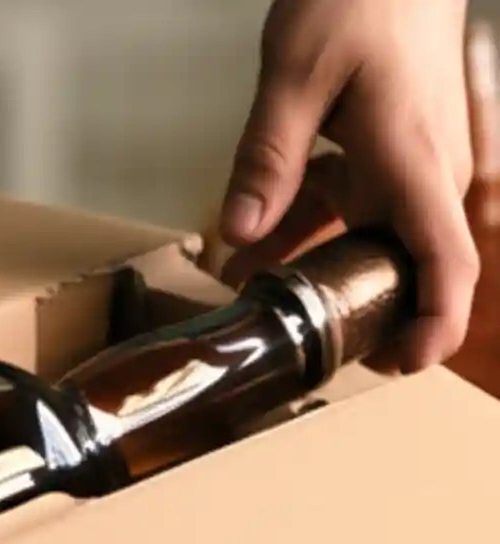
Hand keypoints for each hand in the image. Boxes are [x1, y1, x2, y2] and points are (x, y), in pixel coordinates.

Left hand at [218, 0, 478, 373]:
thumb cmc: (358, 0)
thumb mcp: (294, 78)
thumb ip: (268, 158)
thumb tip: (241, 234)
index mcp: (413, 162)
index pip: (445, 260)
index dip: (434, 321)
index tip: (404, 363)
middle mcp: (424, 170)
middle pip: (405, 264)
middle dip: (360, 312)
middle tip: (301, 351)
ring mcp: (410, 159)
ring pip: (367, 235)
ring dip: (316, 269)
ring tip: (252, 299)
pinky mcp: (388, 146)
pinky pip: (351, 202)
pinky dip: (306, 225)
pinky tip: (251, 244)